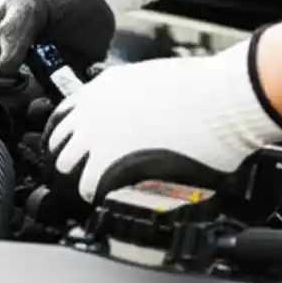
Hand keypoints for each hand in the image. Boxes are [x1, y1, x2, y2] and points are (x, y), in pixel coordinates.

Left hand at [44, 38, 281, 201]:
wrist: (223, 99)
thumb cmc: (205, 89)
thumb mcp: (155, 82)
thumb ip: (136, 98)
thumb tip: (139, 114)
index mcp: (103, 87)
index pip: (66, 113)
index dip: (72, 132)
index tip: (78, 143)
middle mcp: (92, 110)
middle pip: (59, 140)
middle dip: (70, 155)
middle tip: (81, 169)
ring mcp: (97, 135)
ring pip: (66, 162)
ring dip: (78, 175)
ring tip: (90, 188)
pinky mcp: (110, 162)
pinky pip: (88, 184)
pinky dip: (92, 193)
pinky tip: (103, 199)